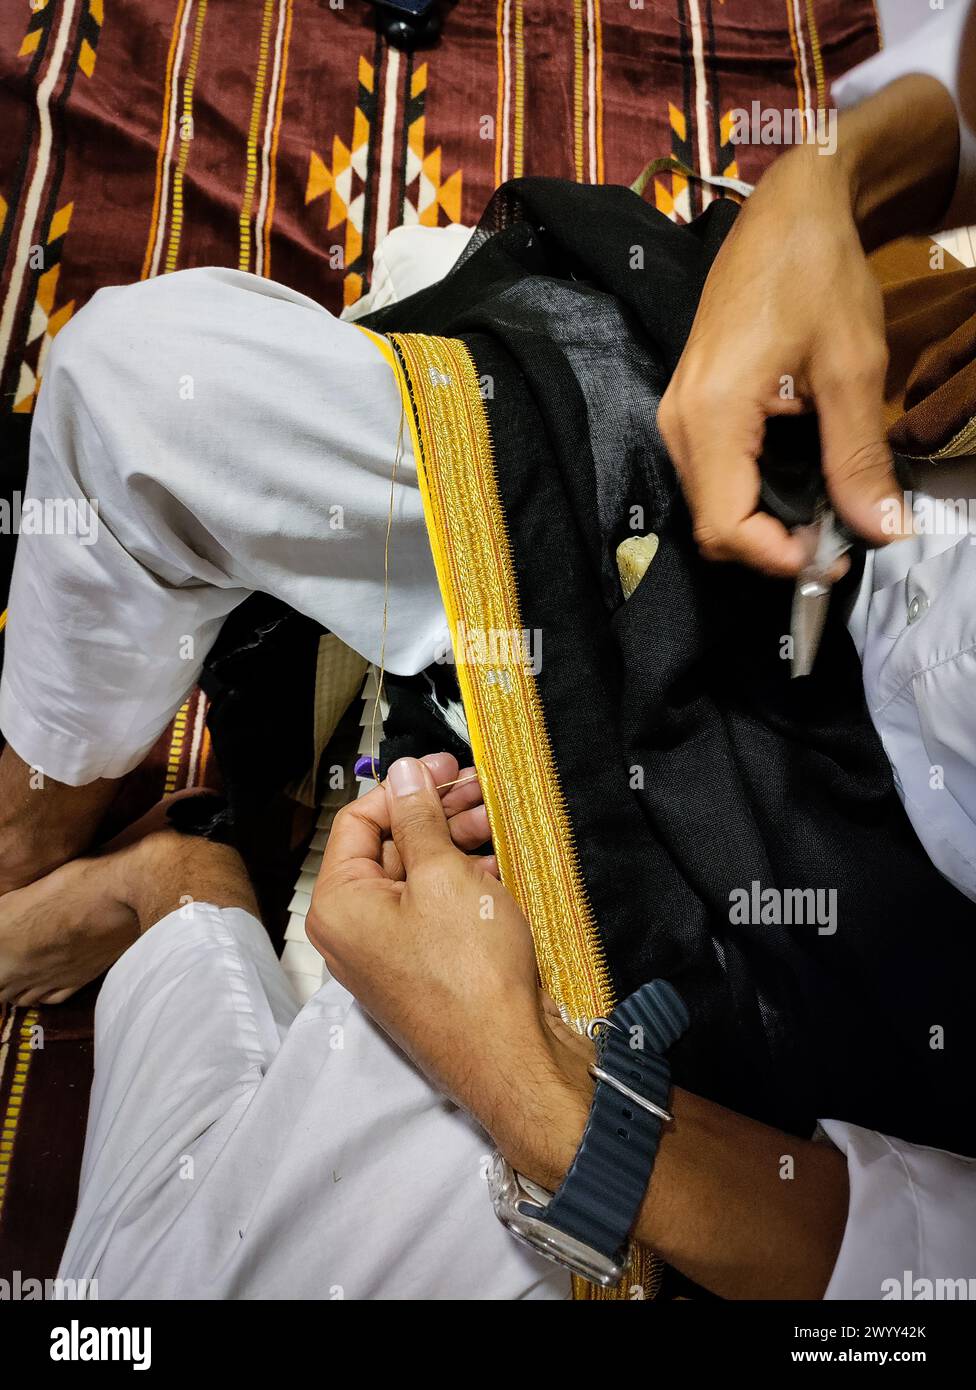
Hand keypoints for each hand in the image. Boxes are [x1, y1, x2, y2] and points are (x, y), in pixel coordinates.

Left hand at [306, 755, 588, 1185]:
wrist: (510, 1056)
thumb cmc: (472, 975)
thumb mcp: (444, 875)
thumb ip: (419, 818)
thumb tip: (403, 775)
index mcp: (339, 904)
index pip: (358, 820)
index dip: (404, 788)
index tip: (443, 768)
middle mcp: (353, 929)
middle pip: (388, 845)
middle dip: (434, 813)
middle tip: (476, 789)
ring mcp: (387, 951)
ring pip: (415, 875)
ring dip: (453, 842)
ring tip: (493, 822)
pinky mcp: (422, 966)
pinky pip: (433, 907)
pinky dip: (462, 880)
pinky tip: (495, 865)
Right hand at [658, 145, 894, 575]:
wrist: (790, 208)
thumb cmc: (818, 273)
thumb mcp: (853, 369)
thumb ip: (858, 457)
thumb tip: (883, 530)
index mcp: (711, 412)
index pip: (726, 525)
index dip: (778, 558)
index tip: (835, 554)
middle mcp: (678, 421)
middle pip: (713, 525)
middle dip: (773, 546)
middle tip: (838, 535)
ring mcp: (677, 413)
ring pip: (711, 504)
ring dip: (765, 522)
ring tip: (827, 506)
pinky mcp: (688, 406)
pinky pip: (712, 474)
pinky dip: (755, 492)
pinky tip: (800, 474)